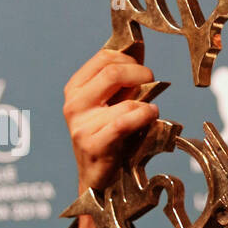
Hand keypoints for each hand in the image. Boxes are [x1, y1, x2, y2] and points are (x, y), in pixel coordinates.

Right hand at [63, 48, 161, 227]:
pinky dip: (143, 116)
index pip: (105, 57)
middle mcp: (74, 104)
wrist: (100, 183)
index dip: (130, 57)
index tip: (144, 69)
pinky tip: (151, 116)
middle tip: (153, 84)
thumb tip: (137, 44)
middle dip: (141, 74)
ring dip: (145, 101)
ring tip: (150, 110)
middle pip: (112, 70)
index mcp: (76, 88)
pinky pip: (123, 121)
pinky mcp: (93, 144)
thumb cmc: (112, 140)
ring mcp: (81, 125)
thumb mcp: (114, 104)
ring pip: (123, 98)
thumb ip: (124, 78)